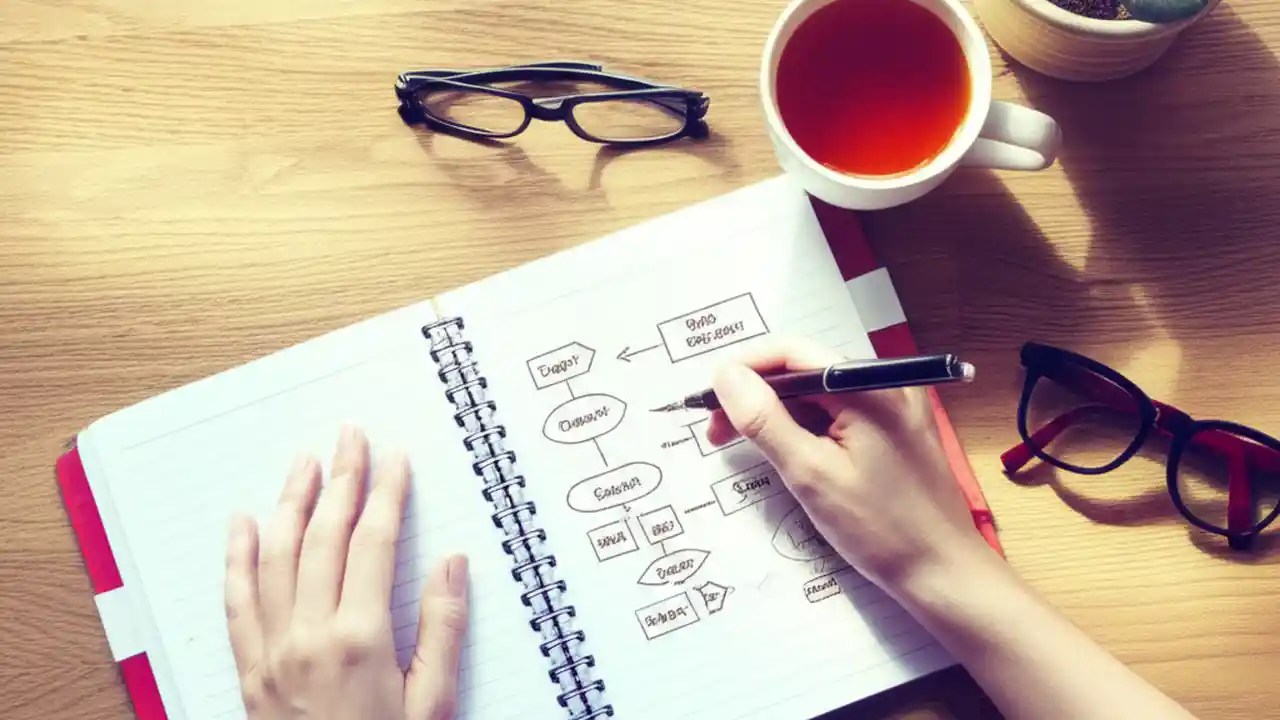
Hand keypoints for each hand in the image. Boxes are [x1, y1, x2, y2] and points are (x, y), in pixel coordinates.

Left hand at [224, 426, 469, 719]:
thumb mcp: (432, 703)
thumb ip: (443, 629)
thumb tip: (452, 563)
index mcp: (361, 638)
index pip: (373, 542)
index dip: (386, 493)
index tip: (394, 459)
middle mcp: (310, 634)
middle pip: (324, 535)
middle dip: (340, 479)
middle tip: (350, 437)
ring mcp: (272, 649)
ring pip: (277, 555)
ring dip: (291, 501)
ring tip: (304, 461)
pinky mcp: (248, 669)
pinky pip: (236, 600)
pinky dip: (237, 557)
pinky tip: (243, 523)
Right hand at [706, 339, 989, 590]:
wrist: (944, 573)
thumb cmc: (882, 529)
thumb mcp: (810, 474)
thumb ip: (764, 420)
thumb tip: (725, 375)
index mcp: (870, 386)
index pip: (792, 352)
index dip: (743, 369)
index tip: (706, 398)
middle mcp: (886, 384)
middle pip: (803, 371)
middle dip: (755, 394)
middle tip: (715, 430)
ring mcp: (893, 408)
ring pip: (817, 395)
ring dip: (776, 413)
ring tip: (739, 443)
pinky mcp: (893, 431)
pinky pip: (837, 415)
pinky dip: (803, 429)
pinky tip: (781, 452)